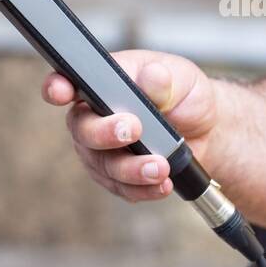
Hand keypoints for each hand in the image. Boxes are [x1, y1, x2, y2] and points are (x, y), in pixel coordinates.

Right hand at [42, 50, 217, 201]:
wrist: (207, 132)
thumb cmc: (185, 96)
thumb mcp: (181, 78)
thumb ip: (165, 79)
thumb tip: (153, 77)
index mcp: (102, 84)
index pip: (68, 82)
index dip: (58, 88)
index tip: (62, 93)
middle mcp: (94, 118)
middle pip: (82, 130)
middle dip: (103, 133)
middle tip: (132, 130)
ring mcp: (102, 151)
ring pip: (102, 165)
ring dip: (131, 168)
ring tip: (161, 167)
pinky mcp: (115, 178)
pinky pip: (121, 188)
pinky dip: (143, 188)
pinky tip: (163, 183)